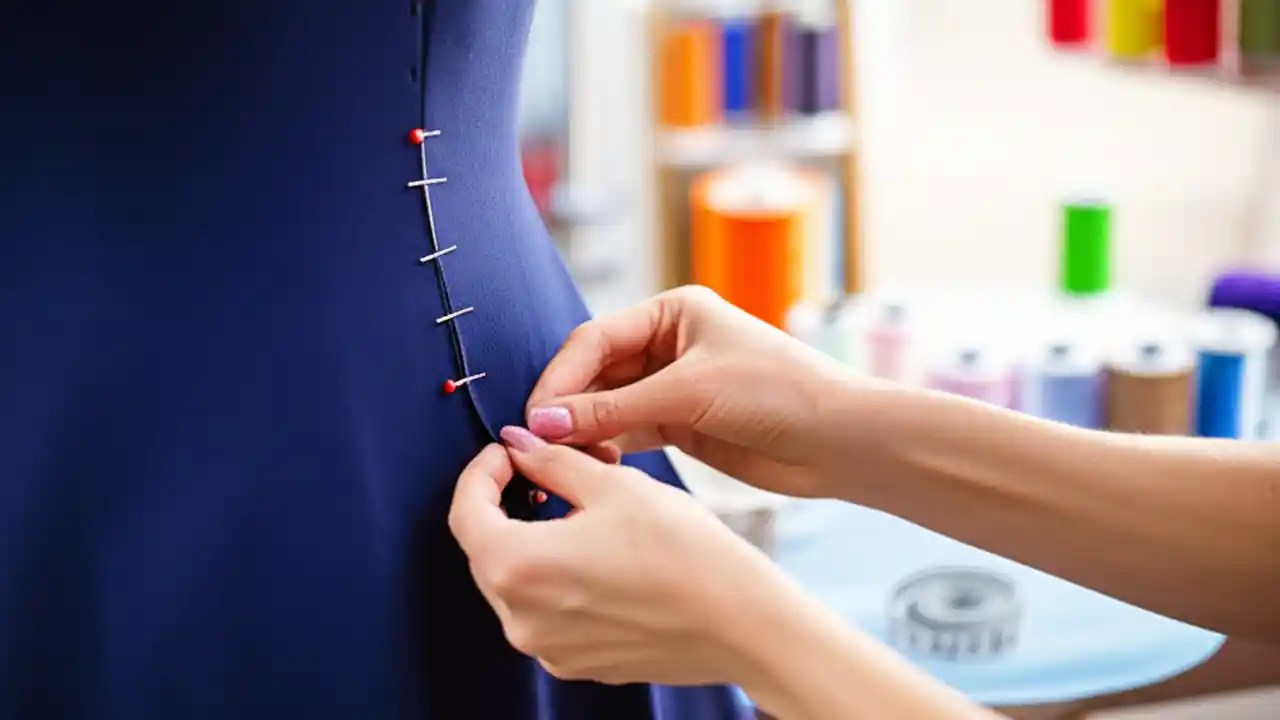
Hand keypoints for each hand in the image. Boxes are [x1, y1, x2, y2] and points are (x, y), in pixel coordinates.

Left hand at [448, 427, 792, 687]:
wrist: (741, 622)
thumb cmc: (682, 550)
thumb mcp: (612, 485)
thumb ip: (551, 461)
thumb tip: (517, 444)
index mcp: (517, 567)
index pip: (465, 512)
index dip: (481, 471)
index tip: (509, 452)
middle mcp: (520, 619)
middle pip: (486, 550)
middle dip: (505, 506)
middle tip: (543, 473)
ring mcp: (547, 649)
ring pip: (518, 582)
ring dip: (534, 543)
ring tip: (580, 514)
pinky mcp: (577, 663)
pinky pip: (548, 613)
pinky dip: (559, 580)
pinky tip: (601, 558)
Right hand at [525, 286, 876, 498]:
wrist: (840, 441)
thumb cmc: (778, 393)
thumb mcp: (690, 393)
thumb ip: (614, 409)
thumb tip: (544, 421)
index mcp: (672, 313)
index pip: (594, 340)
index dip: (561, 378)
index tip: (537, 417)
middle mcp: (669, 344)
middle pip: (595, 373)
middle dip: (567, 406)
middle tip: (538, 443)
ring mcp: (674, 386)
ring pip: (608, 405)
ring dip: (584, 431)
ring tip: (560, 461)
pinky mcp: (682, 424)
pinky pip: (628, 432)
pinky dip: (608, 448)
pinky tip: (596, 466)